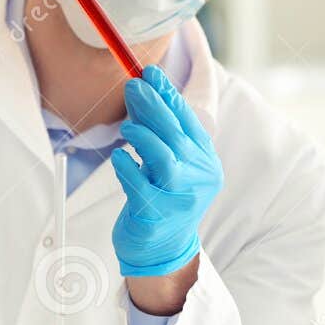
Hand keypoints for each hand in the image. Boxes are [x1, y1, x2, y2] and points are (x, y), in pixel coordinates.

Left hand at [110, 65, 222, 277]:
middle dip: (154, 107)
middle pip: (176, 136)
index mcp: (205, 162)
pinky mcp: (157, 215)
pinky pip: (140, 186)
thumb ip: (159, 133)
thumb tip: (142, 92)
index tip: (150, 73)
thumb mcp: (168, 164)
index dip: (169, 95)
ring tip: (127, 128)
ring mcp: (181, 199)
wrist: (163, 250)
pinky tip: (119, 158)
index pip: (188, 121)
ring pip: (165, 159)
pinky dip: (127, 169)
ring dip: (144, 137)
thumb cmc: (162, 199)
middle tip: (133, 85)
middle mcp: (200, 179)